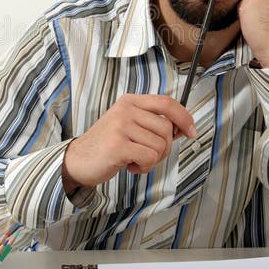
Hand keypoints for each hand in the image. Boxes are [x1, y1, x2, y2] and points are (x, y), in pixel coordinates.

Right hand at [62, 94, 196, 189]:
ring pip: (160, 145)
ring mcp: (121, 126)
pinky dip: (144, 167)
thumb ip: (151, 123)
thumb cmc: (106, 145)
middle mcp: (125, 110)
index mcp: (130, 101)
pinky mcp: (118, 145)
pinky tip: (129, 166)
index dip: (183, 117)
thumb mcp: (128, 125)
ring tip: (134, 160)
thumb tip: (182, 128)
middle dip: (164, 148)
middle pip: (166, 128)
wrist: (77, 160)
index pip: (166, 102)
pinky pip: (150, 157)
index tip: (191, 131)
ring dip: (152, 160)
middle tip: (147, 155)